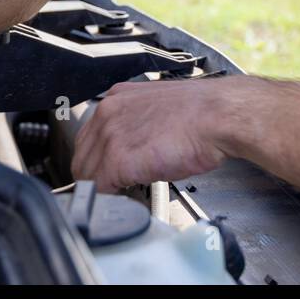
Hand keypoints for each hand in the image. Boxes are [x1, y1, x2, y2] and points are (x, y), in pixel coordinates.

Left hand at [71, 78, 241, 191]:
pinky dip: (107, 199)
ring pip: (85, 173)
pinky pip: (98, 188)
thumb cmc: (201, 114)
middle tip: (110, 189)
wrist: (216, 116)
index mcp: (116, 98)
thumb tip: (136, 145)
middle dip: (93, 174)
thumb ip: (137, 123)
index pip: (90, 134)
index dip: (97, 157)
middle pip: (82, 154)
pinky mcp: (117, 159)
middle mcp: (107, 112)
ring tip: (118, 196)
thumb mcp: (158, 108)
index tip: (104, 170)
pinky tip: (122, 200)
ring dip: (99, 188)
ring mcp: (110, 135)